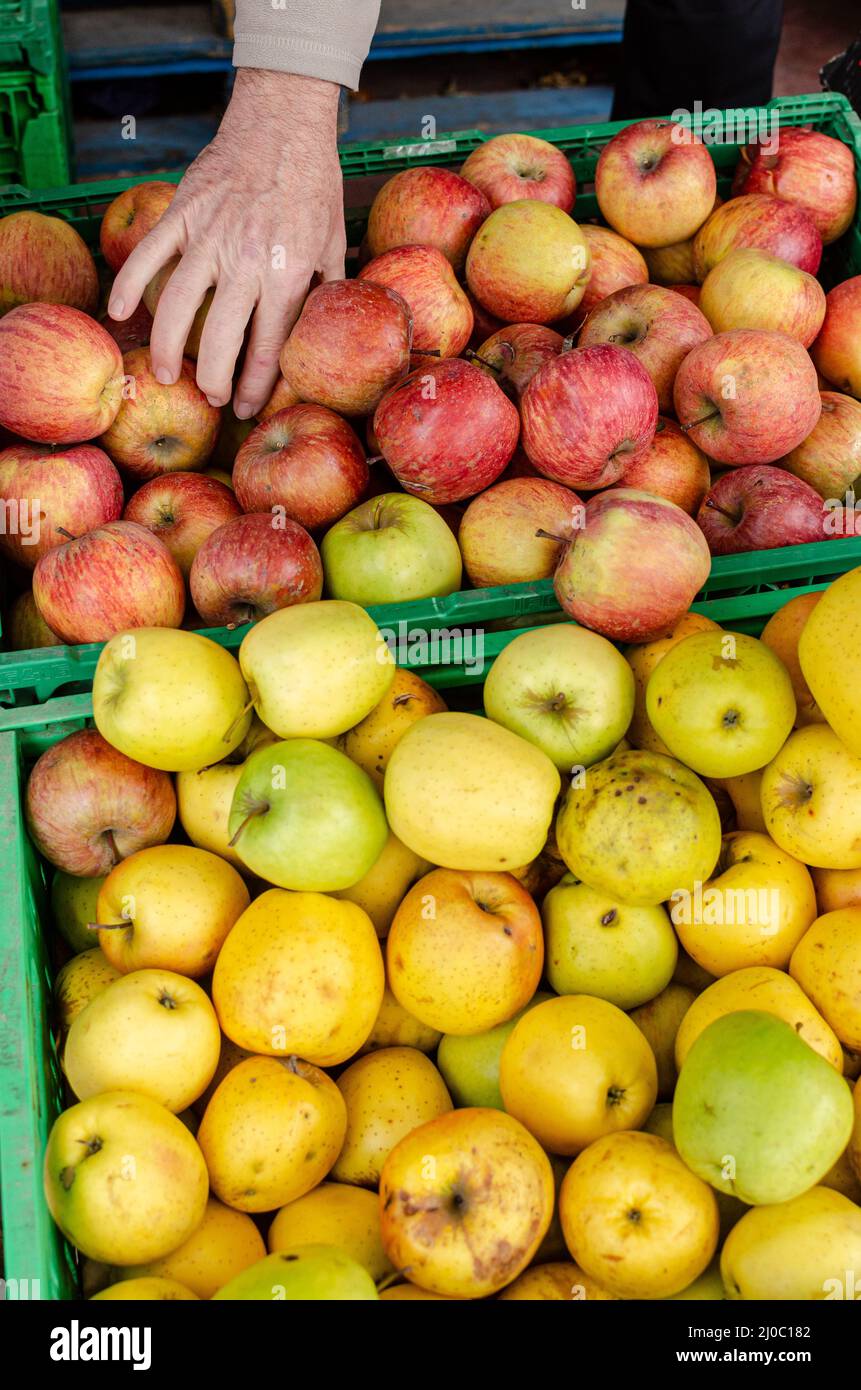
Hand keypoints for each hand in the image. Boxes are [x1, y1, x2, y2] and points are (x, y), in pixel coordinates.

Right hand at [108, 69, 345, 417]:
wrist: (283, 122)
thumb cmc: (314, 184)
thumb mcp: (334, 245)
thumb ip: (325, 292)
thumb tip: (320, 336)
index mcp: (287, 274)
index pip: (268, 349)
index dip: (255, 388)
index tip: (245, 408)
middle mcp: (246, 261)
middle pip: (220, 339)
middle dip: (212, 379)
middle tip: (209, 396)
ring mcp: (209, 236)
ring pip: (178, 307)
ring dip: (166, 348)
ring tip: (165, 374)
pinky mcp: (183, 212)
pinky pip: (148, 255)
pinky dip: (130, 285)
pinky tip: (119, 313)